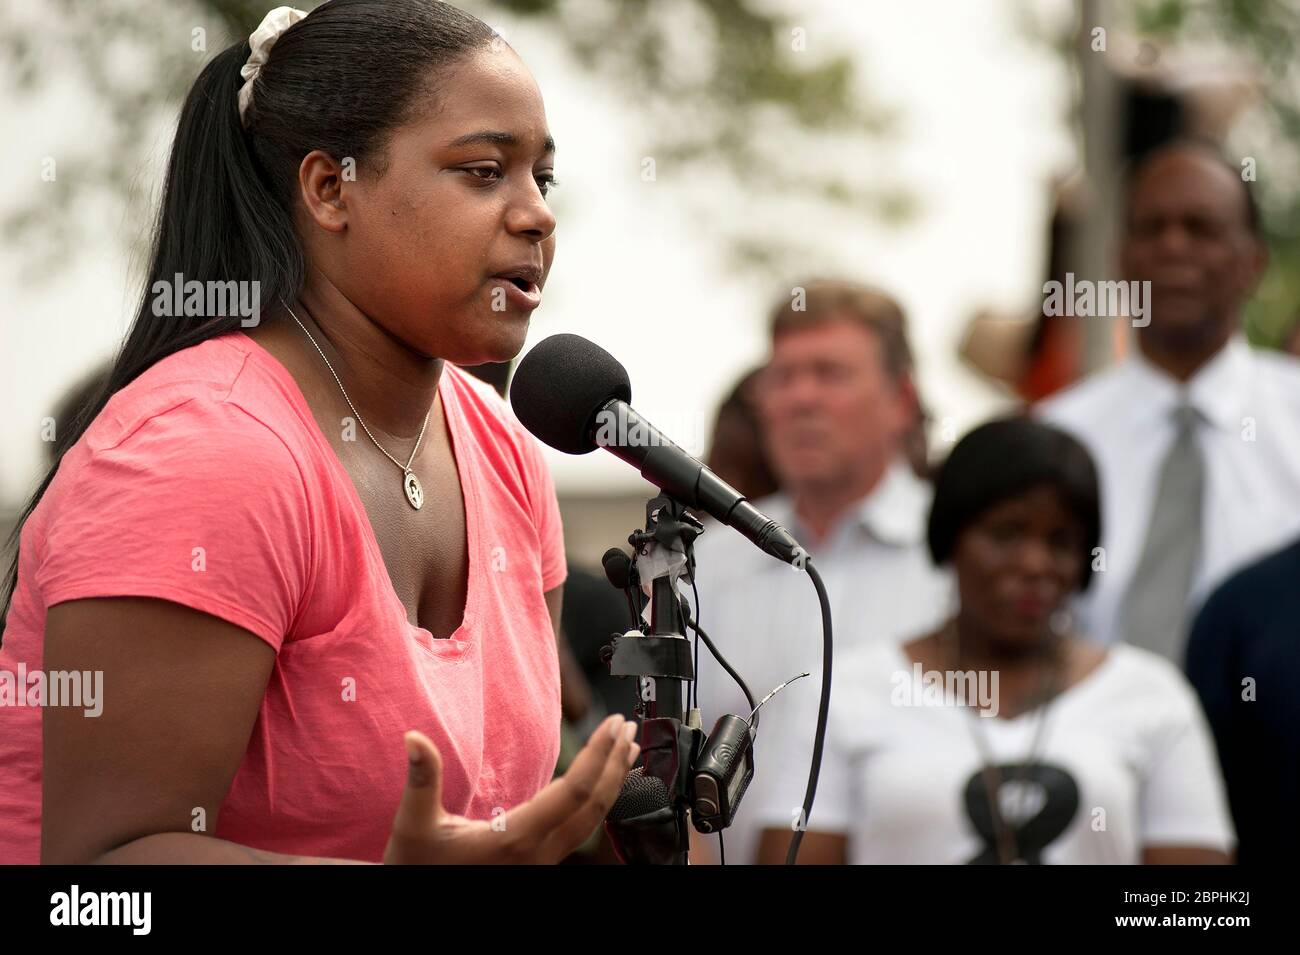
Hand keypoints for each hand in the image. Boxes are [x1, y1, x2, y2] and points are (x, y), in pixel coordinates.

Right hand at [383, 713, 639, 863]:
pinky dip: (597, 800)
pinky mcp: (540, 864)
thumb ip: (421, 779)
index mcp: (516, 837)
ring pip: (592, 821)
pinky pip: (581, 830)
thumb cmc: (415, 867)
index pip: (574, 789)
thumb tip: (414, 737)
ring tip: (626, 751)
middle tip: (628, 727)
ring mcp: (543, 862)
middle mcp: (539, 853)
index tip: (613, 723)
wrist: (415, 902)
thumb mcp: (414, 824)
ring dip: (611, 782)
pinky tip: (598, 785)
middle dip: (616, 763)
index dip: (599, 752)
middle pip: (595, 805)